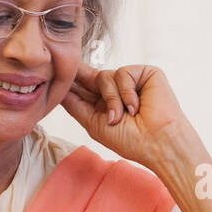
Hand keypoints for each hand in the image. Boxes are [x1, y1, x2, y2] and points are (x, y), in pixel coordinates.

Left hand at [60, 63, 189, 167]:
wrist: (158, 143)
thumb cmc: (130, 140)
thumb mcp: (93, 123)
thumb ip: (74, 104)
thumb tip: (58, 88)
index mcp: (104, 103)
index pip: (83, 87)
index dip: (70, 81)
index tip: (54, 73)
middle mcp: (117, 90)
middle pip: (91, 75)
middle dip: (81, 77)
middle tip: (69, 68)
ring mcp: (131, 81)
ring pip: (105, 75)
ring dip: (111, 99)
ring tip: (123, 116)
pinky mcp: (145, 73)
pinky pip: (123, 73)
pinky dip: (127, 93)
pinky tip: (136, 107)